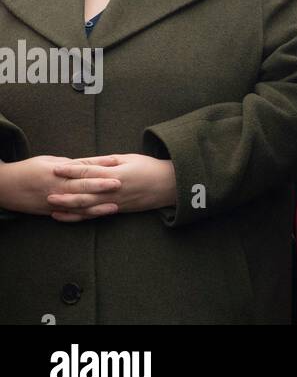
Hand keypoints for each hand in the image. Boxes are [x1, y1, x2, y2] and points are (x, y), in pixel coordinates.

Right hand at [0, 156, 117, 216]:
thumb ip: (70, 163)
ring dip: (97, 207)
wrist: (4, 186)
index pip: (81, 170)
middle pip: (82, 188)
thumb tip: (91, 163)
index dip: (99, 169)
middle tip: (120, 185)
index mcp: (57, 173)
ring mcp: (54, 202)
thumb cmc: (28, 169)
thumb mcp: (49, 161)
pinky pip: (69, 216)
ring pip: (78, 206)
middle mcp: (56, 188)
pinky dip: (84, 217)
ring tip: (115, 206)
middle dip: (102, 187)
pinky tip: (96, 217)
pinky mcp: (50, 212)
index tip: (115, 167)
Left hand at [48, 155, 175, 220]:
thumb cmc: (149, 168)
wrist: (169, 185)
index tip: (56, 168)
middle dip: (65, 192)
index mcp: (116, 174)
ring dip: (68, 207)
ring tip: (52, 205)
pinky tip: (66, 216)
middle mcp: (113, 191)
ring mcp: (114, 203)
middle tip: (47, 192)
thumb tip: (87, 162)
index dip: (72, 170)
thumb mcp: (129, 159)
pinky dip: (78, 217)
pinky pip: (93, 215)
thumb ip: (107, 162)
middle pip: (84, 193)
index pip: (90, 172)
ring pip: (87, 207)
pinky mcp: (116, 211)